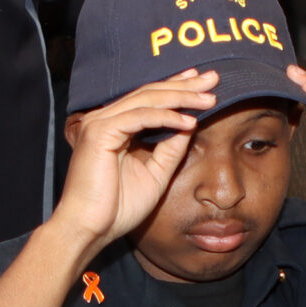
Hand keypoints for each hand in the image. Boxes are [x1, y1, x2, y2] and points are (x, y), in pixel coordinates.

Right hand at [50, 70, 215, 254]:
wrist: (91, 228)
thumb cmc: (118, 207)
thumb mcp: (156, 173)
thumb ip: (171, 148)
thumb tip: (191, 123)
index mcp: (113, 126)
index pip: (148, 99)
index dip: (176, 88)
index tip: (204, 84)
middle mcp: (103, 119)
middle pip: (149, 93)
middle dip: (184, 85)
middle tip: (213, 78)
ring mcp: (98, 123)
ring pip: (146, 100)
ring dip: (180, 97)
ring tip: (209, 98)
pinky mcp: (98, 133)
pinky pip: (139, 117)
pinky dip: (166, 116)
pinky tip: (189, 120)